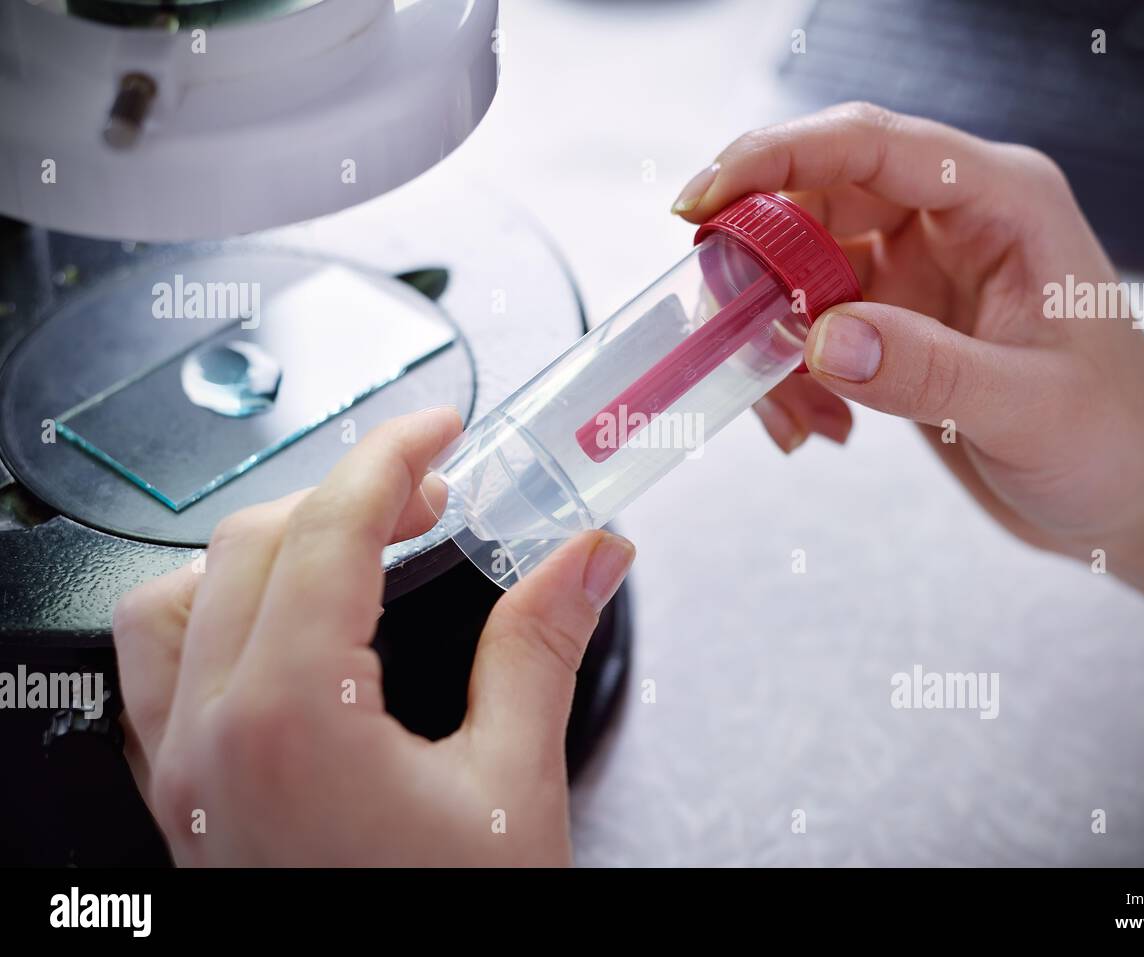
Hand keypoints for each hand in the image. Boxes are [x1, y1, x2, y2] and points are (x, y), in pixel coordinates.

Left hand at [112, 407, 634, 864]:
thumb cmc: (447, 928)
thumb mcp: (515, 787)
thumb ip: (542, 647)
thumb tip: (588, 556)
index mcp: (292, 717)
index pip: (329, 527)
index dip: (392, 454)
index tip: (440, 427)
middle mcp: (214, 736)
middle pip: (252, 543)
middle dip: (347, 491)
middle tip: (432, 488)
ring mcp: (186, 772)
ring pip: (178, 597)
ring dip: (263, 545)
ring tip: (347, 541)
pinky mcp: (187, 801)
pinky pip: (157, 670)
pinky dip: (212, 611)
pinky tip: (276, 621)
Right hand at [673, 102, 1143, 695]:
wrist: (1132, 496)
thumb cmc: (1116, 439)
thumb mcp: (1028, 408)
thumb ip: (926, 370)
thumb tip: (823, 341)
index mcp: (1000, 201)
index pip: (869, 146)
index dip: (775, 159)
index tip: (702, 202)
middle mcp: (952, 221)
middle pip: (816, 200)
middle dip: (758, 264)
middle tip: (722, 330)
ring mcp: (919, 272)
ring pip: (801, 268)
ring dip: (773, 338)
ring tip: (796, 417)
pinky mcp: (896, 323)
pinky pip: (811, 327)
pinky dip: (793, 376)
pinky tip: (823, 428)